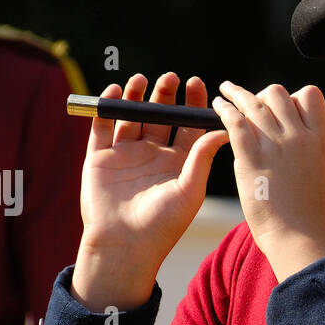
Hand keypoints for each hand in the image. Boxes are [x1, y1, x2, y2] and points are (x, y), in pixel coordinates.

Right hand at [72, 72, 227, 309]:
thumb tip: (225, 130)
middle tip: (170, 78)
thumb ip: (202, 158)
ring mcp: (124, 155)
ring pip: (131, 116)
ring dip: (136, 96)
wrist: (125, 246)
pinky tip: (115, 91)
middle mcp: (152, 155)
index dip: (191, 105)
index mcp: (177, 163)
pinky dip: (106, 107)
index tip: (197, 83)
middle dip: (164, 95)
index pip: (186, 126)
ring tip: (142, 79)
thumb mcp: (189, 190)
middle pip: (159, 116)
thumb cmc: (163, 224)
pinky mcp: (99, 157)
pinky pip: (101, 126)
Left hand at [212, 81, 324, 279]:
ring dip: (237, 94)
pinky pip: (235, 122)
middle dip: (263, 96)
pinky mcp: (251, 158)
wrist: (298, 237)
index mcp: (318, 139)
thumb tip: (307, 143)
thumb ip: (313, 152)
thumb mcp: (322, 174)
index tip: (283, 109)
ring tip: (226, 91)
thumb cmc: (311, 215)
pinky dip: (225, 108)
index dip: (295, 98)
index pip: (310, 96)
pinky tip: (217, 106)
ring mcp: (274, 146)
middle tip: (252, 105)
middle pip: (278, 94)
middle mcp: (298, 136)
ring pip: (254, 102)